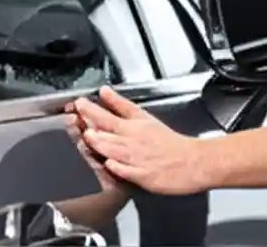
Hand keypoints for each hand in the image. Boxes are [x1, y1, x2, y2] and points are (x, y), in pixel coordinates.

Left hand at [69, 86, 212, 195]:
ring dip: (100, 143)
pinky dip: (117, 166)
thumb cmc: (169, 142)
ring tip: (87, 137)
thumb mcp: (145, 117)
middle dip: (90, 125)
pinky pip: (127, 171)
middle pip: (108, 131)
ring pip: (115, 149)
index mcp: (134, 126)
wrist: (191, 162)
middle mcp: (133, 141)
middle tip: (75, 117)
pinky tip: (108, 163)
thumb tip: (104, 91)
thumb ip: (121, 106)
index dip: (91, 109)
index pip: (108, 115)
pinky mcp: (143, 176)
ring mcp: (137, 159)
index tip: (78, 103)